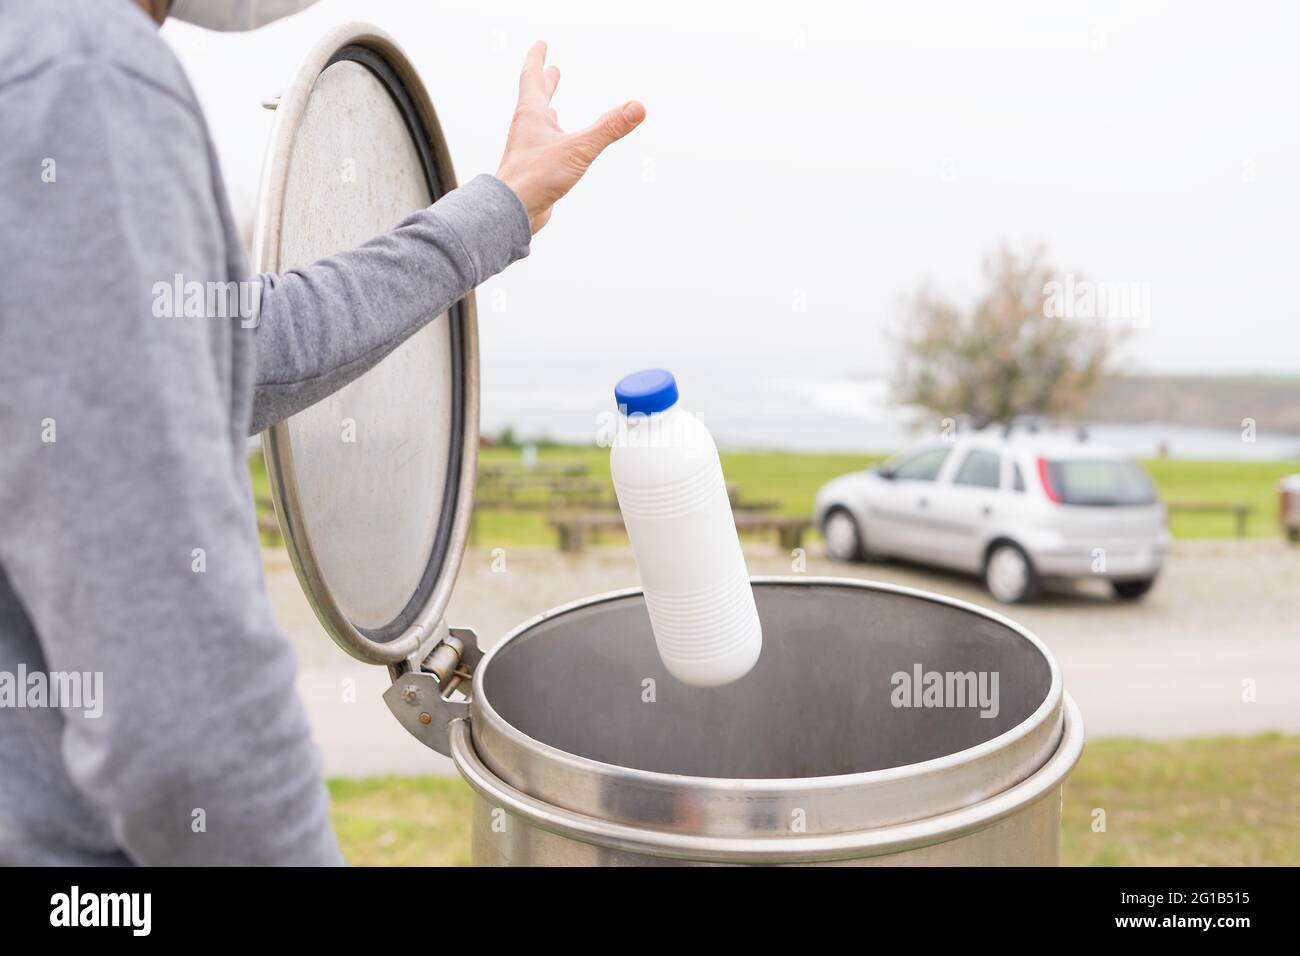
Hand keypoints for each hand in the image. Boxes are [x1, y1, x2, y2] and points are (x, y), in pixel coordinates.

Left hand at [495, 41, 644, 233]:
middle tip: (551, 69)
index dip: (537, 58)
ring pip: (538, 124)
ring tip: (553, 106)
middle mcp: (527, 128)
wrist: (511, 210)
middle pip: (535, 97)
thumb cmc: (536, 177)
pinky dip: (550, 138)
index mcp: (532, 115)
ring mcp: (527, 149)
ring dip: (546, 110)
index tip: (541, 45)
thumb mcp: (579, 149)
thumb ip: (608, 128)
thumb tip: (638, 108)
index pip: (533, 76)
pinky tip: (556, 147)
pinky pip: (542, 147)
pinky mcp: (532, 169)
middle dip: (544, 81)